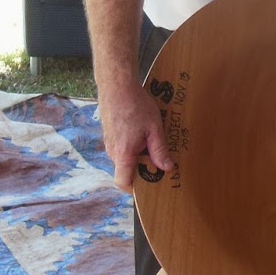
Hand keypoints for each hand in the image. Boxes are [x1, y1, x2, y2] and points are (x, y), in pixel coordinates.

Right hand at [96, 78, 171, 192]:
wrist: (116, 86)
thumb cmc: (135, 105)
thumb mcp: (154, 128)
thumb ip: (160, 150)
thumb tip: (167, 168)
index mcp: (123, 153)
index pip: (123, 182)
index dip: (135, 189)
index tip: (150, 186)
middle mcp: (112, 152)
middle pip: (127, 171)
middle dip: (143, 169)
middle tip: (160, 160)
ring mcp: (109, 143)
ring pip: (125, 159)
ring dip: (138, 156)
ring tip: (153, 141)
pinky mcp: (109, 136)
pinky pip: (121, 149)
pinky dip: (132, 146)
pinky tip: (143, 133)